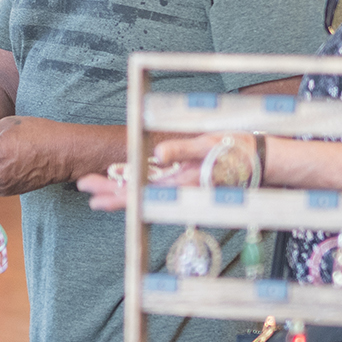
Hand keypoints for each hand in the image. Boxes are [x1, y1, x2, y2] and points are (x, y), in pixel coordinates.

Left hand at [76, 133, 233, 210]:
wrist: (259, 162)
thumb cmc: (236, 152)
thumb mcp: (209, 145)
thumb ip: (183, 149)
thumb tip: (156, 154)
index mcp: (180, 184)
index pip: (139, 194)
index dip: (113, 194)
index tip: (91, 191)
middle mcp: (177, 190)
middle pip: (135, 196)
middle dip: (107, 191)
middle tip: (81, 184)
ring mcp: (179, 187)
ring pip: (142, 194)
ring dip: (117, 190)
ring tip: (93, 186)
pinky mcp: (182, 182)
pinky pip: (153, 188)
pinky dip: (134, 186)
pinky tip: (120, 182)